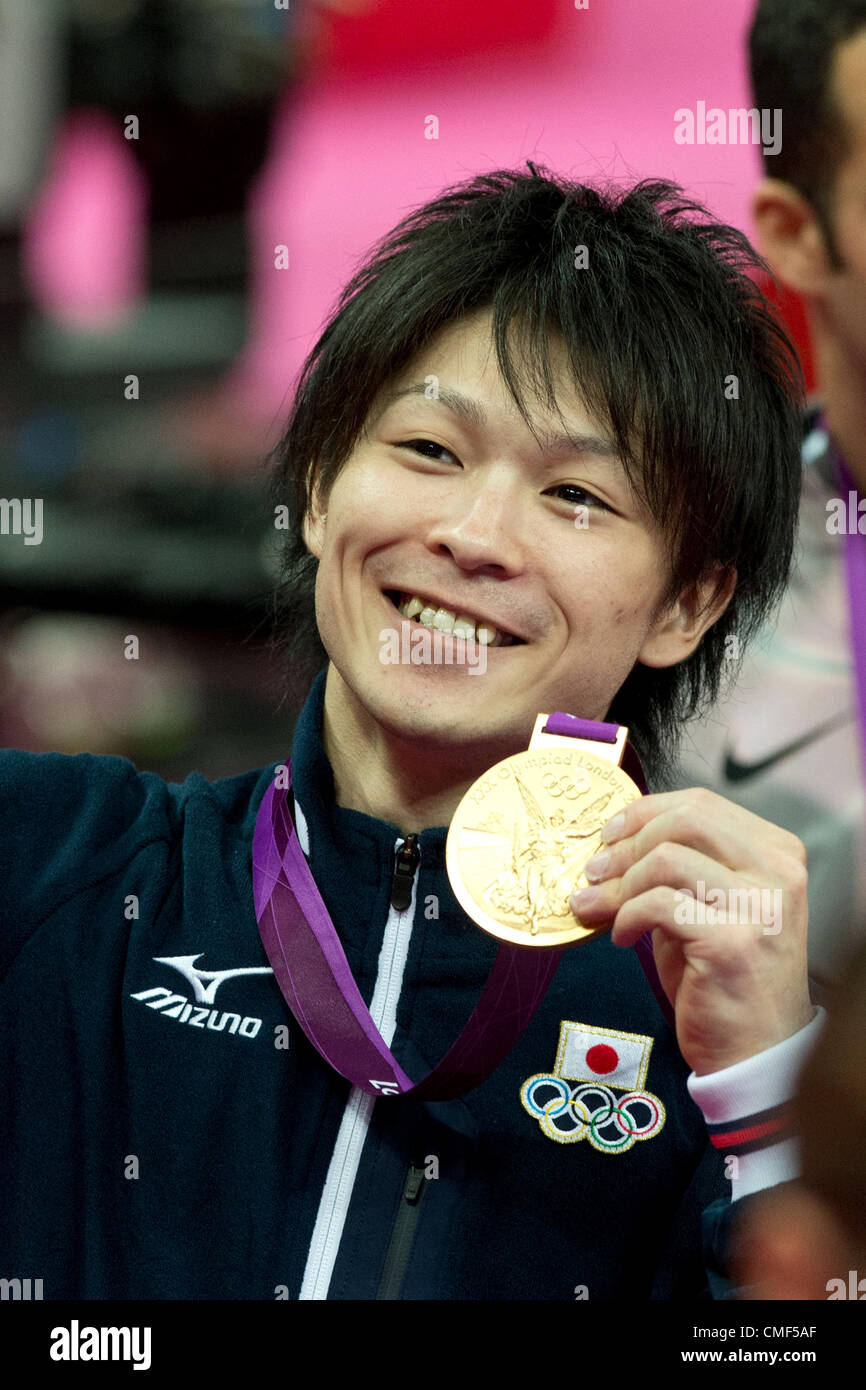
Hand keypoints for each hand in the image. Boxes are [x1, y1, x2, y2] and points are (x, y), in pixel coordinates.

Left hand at [569, 787, 814, 1074]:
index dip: (643, 813)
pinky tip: (623, 938)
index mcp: (776, 853)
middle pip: (684, 820)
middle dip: (627, 843)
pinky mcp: (731, 942)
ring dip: (620, 884)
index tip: (608, 836)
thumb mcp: (709, 908)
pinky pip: (659, 904)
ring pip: (667, 859)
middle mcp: (777, 873)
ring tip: (600, 908)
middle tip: (594, 871)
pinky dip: (628, 916)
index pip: (700, 804)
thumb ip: (676, 869)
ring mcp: (759, 906)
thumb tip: (608, 844)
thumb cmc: (726, 979)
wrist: (760, 1051)